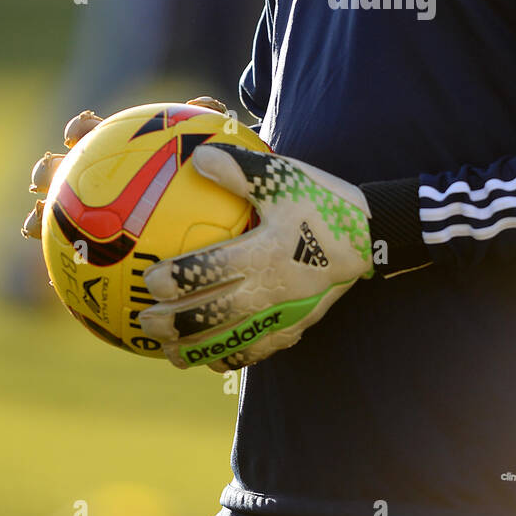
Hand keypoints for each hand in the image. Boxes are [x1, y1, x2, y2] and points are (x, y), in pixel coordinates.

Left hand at [137, 145, 373, 370]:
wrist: (371, 237)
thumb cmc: (324, 203)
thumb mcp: (287, 178)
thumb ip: (242, 169)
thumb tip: (198, 156)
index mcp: (267, 253)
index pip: (214, 271)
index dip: (179, 279)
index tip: (150, 281)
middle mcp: (273, 289)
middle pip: (215, 314)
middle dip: (176, 323)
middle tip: (145, 321)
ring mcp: (285, 314)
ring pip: (233, 341)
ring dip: (197, 349)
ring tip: (169, 352)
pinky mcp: (296, 326)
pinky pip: (259, 350)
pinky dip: (231, 357)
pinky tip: (212, 359)